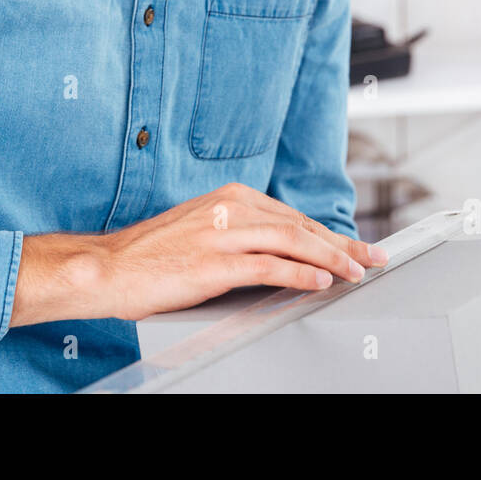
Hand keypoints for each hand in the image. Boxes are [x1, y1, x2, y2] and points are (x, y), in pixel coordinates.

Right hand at [8, 182, 386, 326]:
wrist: (108, 267)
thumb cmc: (151, 255)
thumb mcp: (201, 230)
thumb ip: (239, 233)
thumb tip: (281, 253)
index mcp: (230, 197)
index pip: (293, 216)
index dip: (330, 233)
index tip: (356, 246)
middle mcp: (230, 208)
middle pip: (300, 226)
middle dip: (342, 244)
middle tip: (372, 257)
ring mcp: (222, 235)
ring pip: (292, 242)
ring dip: (331, 258)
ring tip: (356, 272)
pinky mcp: (213, 264)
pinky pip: (268, 267)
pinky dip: (300, 274)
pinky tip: (319, 282)